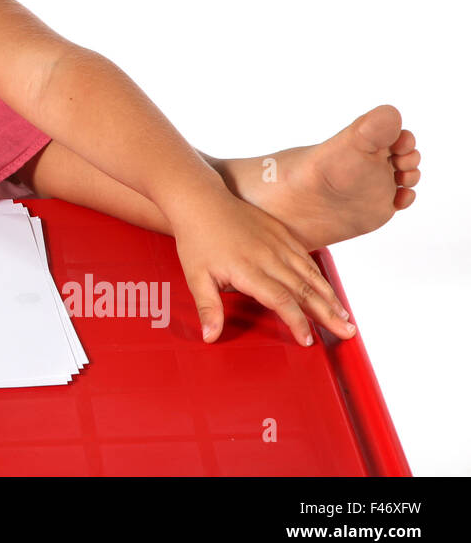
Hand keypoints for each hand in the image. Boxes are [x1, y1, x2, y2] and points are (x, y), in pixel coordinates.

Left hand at [170, 193, 355, 345]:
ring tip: (345, 316)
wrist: (202, 201)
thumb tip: (210, 337)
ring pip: (310, 274)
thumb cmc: (196, 240)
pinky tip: (328, 289)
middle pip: (304, 290)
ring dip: (329, 296)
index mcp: (249, 270)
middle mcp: (269, 257)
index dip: (297, 322)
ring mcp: (278, 243)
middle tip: (347, 332)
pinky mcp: (281, 233)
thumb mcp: (195, 277)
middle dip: (328, 314)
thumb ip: (208, 308)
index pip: (281, 300)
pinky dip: (320, 275)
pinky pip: (305, 257)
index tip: (307, 341)